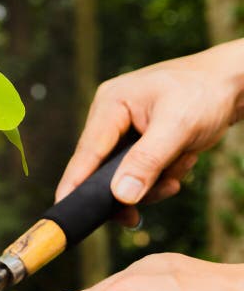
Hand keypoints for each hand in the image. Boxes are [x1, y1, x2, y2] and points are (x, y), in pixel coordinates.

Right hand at [56, 39, 243, 225]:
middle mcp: (110, 117)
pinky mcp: (139, 140)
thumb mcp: (178, 127)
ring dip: (153, 181)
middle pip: (104, 168)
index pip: (86, 152)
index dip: (74, 183)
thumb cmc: (206, 93)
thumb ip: (146, 161)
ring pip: (124, 175)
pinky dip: (161, 174)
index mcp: (110, 105)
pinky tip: (181, 162)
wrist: (235, 82)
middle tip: (150, 203)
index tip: (63, 207)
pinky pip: (140, 171)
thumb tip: (120, 195)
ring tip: (179, 170)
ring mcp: (124, 129)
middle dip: (132, 185)